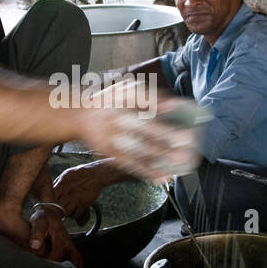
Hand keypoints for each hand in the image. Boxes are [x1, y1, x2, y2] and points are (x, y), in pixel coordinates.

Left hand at [28, 204, 81, 266]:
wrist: (50, 212)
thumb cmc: (42, 218)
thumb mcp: (38, 222)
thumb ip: (36, 234)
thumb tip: (35, 246)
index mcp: (60, 235)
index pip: (58, 252)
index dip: (52, 262)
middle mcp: (67, 241)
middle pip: (71, 258)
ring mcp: (70, 244)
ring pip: (76, 259)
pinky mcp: (70, 246)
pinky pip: (77, 257)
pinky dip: (77, 265)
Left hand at [52, 162, 109, 220]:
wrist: (96, 174)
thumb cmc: (81, 172)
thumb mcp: (66, 174)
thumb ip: (58, 182)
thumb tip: (51, 188)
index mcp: (61, 185)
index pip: (50, 198)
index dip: (50, 202)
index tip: (52, 203)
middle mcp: (67, 193)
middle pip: (57, 207)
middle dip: (57, 210)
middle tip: (59, 210)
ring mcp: (75, 200)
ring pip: (66, 213)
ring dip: (66, 213)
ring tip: (68, 211)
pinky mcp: (84, 204)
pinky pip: (76, 215)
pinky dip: (75, 215)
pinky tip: (76, 211)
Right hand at [81, 101, 202, 182]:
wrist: (79, 117)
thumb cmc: (109, 102)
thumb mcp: (125, 90)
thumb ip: (149, 96)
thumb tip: (173, 105)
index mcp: (120, 101)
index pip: (141, 102)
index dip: (159, 107)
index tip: (175, 108)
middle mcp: (115, 120)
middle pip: (143, 129)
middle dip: (166, 137)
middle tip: (187, 143)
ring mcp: (112, 139)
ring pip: (138, 150)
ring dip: (160, 158)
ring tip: (180, 163)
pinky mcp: (110, 154)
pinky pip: (130, 165)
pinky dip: (147, 172)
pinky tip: (163, 177)